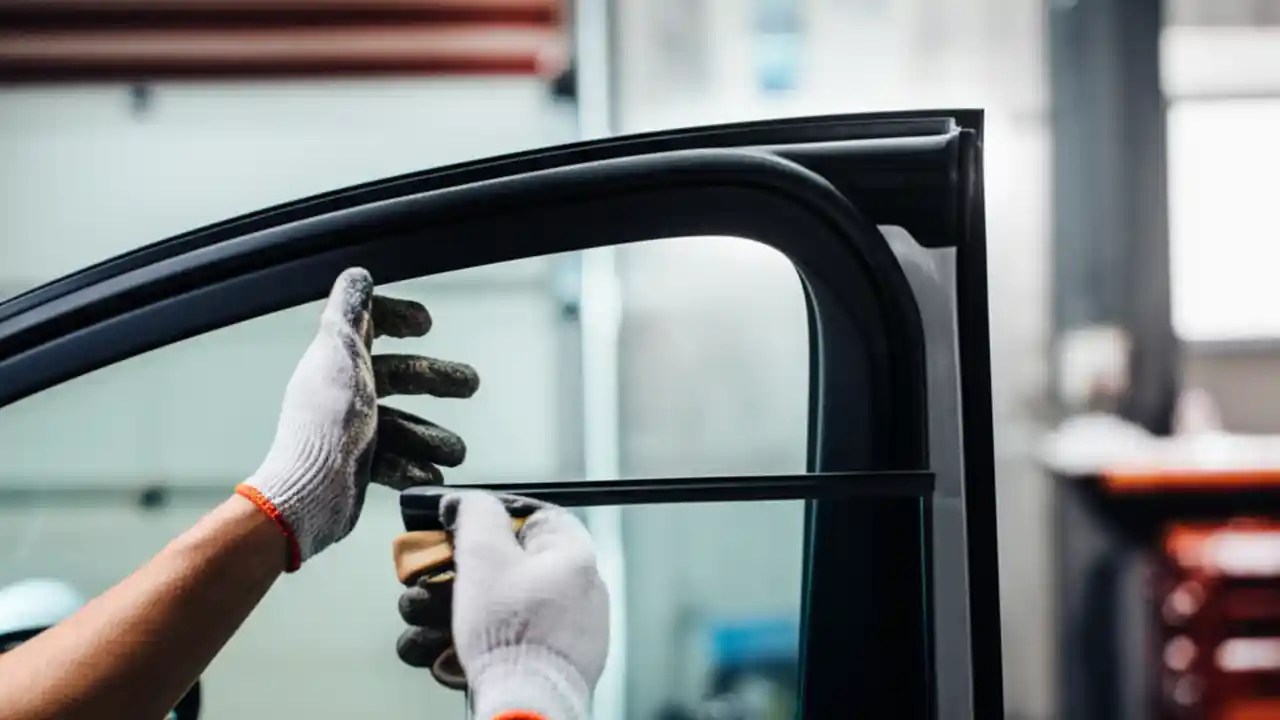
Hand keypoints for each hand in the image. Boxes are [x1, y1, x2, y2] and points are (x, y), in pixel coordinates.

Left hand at [237, 268, 478, 570]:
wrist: (311, 492)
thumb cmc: (328, 421)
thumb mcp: (341, 354)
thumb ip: (350, 313)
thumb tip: (357, 275)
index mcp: (338, 358)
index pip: (370, 325)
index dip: (398, 317)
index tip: (427, 324)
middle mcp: (344, 390)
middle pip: (399, 375)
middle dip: (437, 379)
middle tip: (472, 385)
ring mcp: (352, 428)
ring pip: (403, 423)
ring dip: (432, 435)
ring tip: (456, 451)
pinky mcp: (359, 463)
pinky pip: (395, 459)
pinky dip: (415, 466)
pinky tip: (432, 475)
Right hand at [399, 493, 608, 719]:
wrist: (526, 706)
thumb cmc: (513, 633)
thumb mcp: (484, 556)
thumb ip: (475, 514)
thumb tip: (467, 501)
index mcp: (572, 555)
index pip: (532, 515)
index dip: (489, 516)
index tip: (454, 525)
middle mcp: (573, 590)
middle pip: (502, 565)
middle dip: (451, 577)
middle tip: (424, 585)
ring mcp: (560, 630)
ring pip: (492, 609)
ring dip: (446, 616)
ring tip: (424, 626)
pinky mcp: (543, 664)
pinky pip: (501, 644)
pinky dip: (467, 649)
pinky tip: (444, 658)